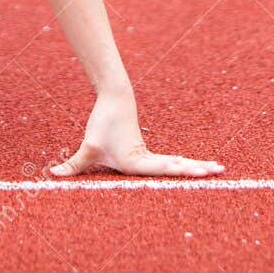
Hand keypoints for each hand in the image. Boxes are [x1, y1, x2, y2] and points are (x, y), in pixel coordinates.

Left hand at [51, 91, 222, 177]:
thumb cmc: (103, 122)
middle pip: (177, 167)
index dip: (184, 172)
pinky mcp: (146, 153)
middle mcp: (147, 160)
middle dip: (198, 171)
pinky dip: (183, 166)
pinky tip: (193, 169)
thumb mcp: (89, 146)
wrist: (115, 97)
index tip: (203, 172)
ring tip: (216, 170)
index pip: (165, 170)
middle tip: (221, 171)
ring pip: (175, 164)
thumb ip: (74, 165)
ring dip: (194, 167)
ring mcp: (149, 156)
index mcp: (138, 163)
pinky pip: (168, 163)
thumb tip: (52, 176)